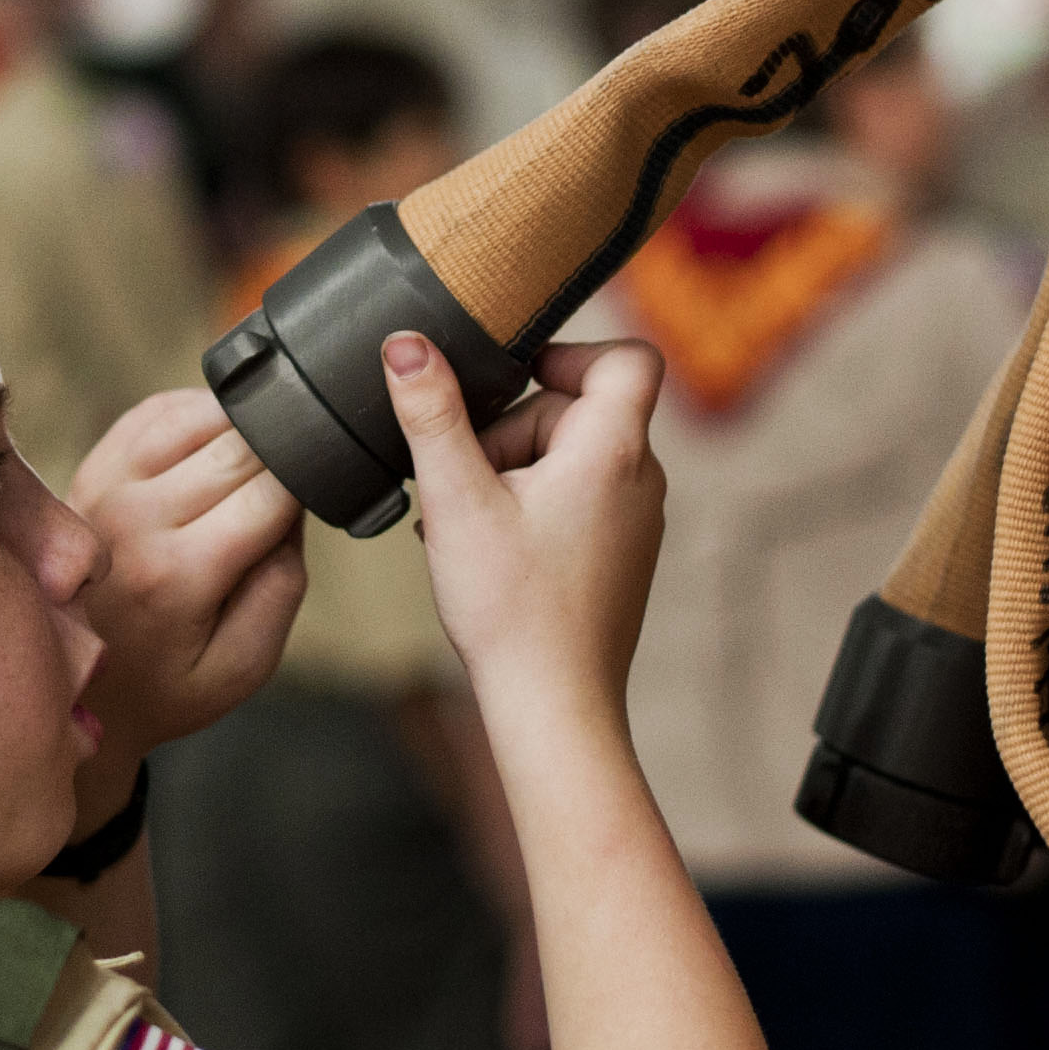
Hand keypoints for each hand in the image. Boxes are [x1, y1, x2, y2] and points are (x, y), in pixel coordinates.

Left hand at [66, 390, 306, 796]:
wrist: (73, 685)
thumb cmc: (163, 682)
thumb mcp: (243, 666)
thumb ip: (282, 587)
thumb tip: (296, 504)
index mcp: (175, 574)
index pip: (273, 491)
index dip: (311, 486)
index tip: (318, 500)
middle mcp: (133, 518)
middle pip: (240, 445)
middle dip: (281, 458)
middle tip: (285, 496)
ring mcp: (104, 484)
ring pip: (201, 415)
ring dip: (242, 431)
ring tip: (253, 474)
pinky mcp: (93, 466)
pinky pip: (160, 411)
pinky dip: (199, 416)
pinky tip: (214, 452)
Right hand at [380, 334, 665, 726]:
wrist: (553, 704)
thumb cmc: (511, 608)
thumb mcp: (456, 498)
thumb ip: (431, 414)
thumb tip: (407, 344)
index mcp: (614, 450)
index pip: (626, 358)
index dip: (570, 353)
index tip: (514, 379)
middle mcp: (641, 479)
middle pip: (576, 411)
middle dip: (512, 432)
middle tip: (466, 482)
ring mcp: (637, 521)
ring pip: (571, 458)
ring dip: (513, 473)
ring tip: (467, 524)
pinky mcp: (622, 554)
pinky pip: (576, 500)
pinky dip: (530, 507)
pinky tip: (487, 549)